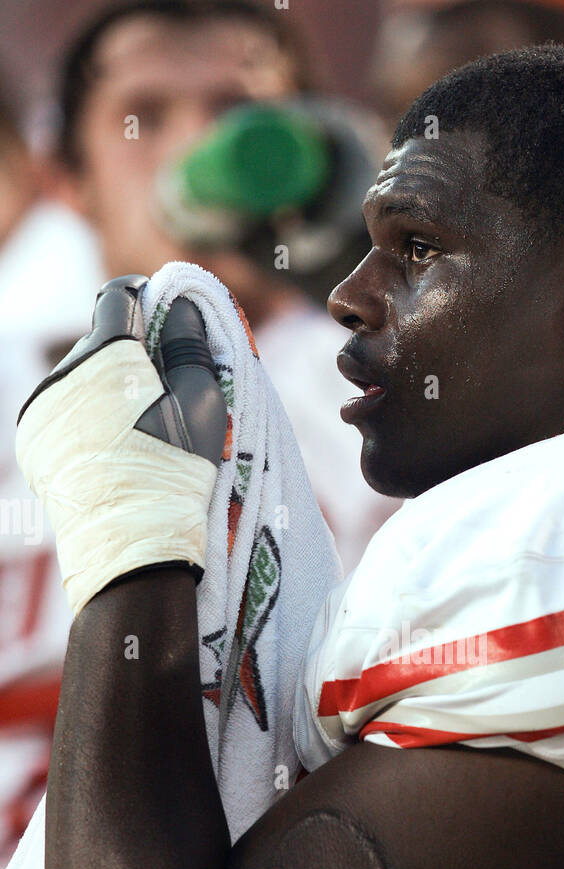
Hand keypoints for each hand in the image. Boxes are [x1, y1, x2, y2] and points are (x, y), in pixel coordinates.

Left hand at [16, 275, 227, 616]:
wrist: (131, 549)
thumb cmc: (176, 474)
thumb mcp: (203, 404)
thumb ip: (190, 343)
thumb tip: (178, 300)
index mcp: (106, 355)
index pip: (119, 296)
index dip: (146, 299)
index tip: (164, 317)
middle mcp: (63, 372)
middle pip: (101, 341)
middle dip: (131, 355)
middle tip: (164, 391)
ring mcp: (41, 407)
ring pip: (80, 377)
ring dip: (108, 387)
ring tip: (138, 431)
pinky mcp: (32, 438)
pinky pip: (63, 410)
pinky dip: (87, 417)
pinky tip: (112, 451)